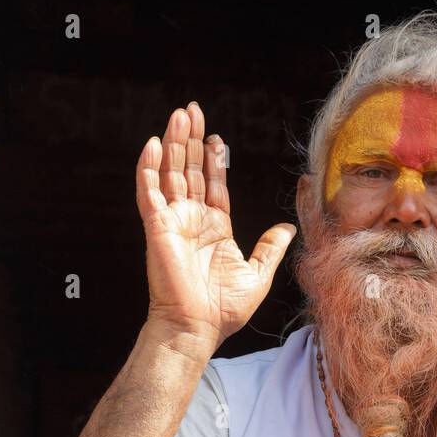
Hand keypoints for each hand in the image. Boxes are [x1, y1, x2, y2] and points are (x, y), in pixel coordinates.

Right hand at [136, 101, 296, 349]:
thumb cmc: (225, 309)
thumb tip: (288, 227)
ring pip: (170, 173)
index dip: (213, 160)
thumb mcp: (259, 274)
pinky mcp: (157, 228)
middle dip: (191, 140)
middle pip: (190, 170)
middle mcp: (193, 220)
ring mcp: (173, 222)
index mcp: (215, 228)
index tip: (216, 137)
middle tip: (192, 109)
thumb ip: (271, 247)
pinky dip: (148, 168)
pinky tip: (151, 144)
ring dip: (172, 142)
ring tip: (178, 114)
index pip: (213, 184)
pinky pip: (149, 192)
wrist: (199, 327)